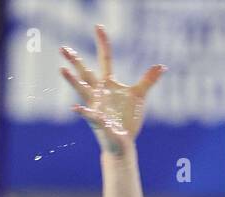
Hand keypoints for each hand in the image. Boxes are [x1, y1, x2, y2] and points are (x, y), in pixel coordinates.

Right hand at [60, 24, 164, 155]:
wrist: (123, 142)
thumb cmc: (128, 118)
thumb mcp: (139, 96)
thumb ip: (148, 80)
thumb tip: (162, 66)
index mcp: (108, 83)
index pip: (105, 59)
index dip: (103, 43)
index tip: (98, 27)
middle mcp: (98, 92)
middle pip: (86, 73)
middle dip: (75, 61)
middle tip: (63, 48)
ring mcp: (96, 105)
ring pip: (82, 90)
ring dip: (73, 81)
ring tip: (62, 70)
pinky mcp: (98, 121)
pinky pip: (89, 115)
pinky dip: (83, 112)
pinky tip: (75, 109)